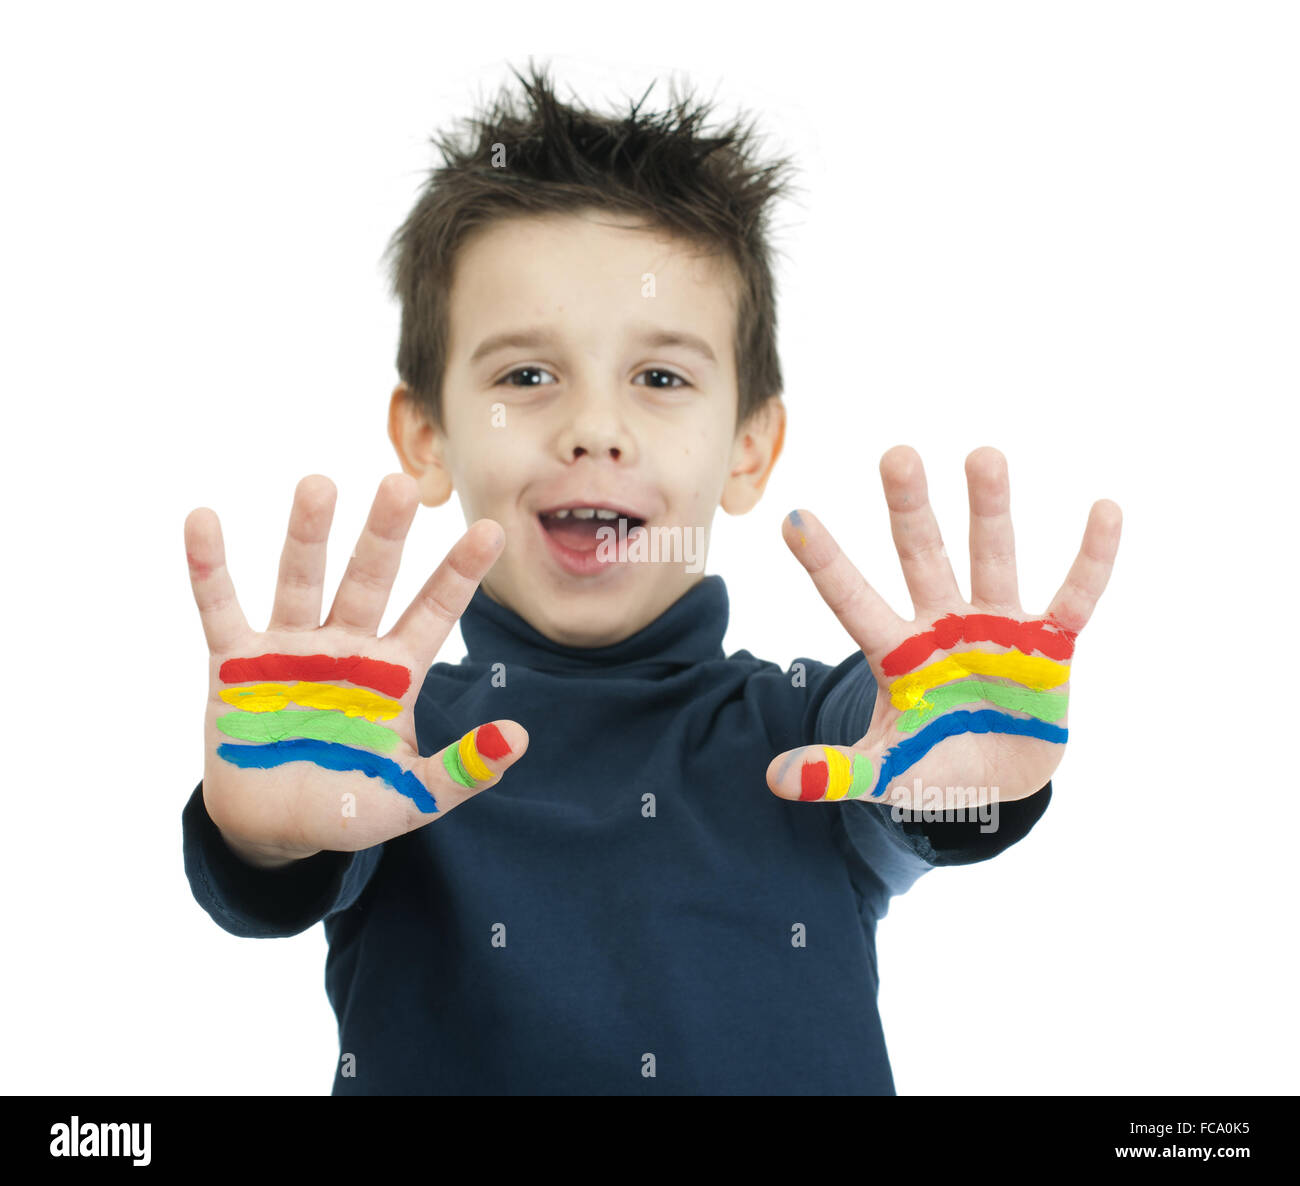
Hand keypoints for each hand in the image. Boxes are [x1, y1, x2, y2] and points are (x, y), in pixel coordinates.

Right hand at [185, 473, 526, 866]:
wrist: (272, 831)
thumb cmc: (348, 807)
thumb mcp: (412, 799)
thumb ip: (463, 771)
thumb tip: (519, 737)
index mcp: (394, 673)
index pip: (435, 611)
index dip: (461, 574)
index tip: (492, 530)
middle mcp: (346, 649)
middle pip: (369, 581)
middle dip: (384, 536)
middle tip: (402, 484)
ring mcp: (289, 651)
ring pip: (302, 581)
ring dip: (308, 536)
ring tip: (320, 484)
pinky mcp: (235, 666)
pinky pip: (221, 609)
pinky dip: (209, 568)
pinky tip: (202, 520)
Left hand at [767, 446, 1120, 809]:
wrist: (997, 780)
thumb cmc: (932, 765)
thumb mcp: (885, 773)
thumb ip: (837, 773)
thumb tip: (775, 779)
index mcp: (896, 654)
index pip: (852, 601)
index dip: (825, 564)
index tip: (792, 517)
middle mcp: (942, 626)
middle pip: (921, 558)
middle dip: (910, 510)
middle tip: (896, 455)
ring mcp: (997, 628)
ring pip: (993, 558)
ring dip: (989, 511)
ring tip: (982, 456)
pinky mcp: (1050, 645)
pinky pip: (1075, 597)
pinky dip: (1092, 559)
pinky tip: (1106, 510)